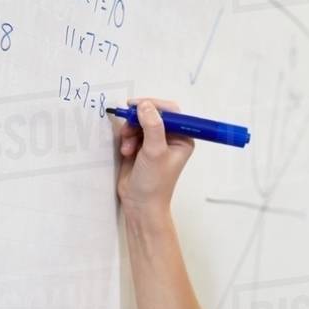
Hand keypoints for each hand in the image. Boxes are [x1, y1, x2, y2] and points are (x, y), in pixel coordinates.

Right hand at [114, 98, 194, 218]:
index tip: (136, 105)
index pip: (170, 112)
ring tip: (127, 147)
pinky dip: (127, 139)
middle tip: (127, 126)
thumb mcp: (155, 151)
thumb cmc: (154, 182)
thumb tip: (145, 105)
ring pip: (139, 123)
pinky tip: (126, 152)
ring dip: (130, 131)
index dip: (153, 105)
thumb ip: (152, 126)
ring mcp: (155, 142)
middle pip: (153, 115)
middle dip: (138, 121)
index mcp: (182, 138)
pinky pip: (132, 132)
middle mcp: (170, 138)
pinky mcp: (141, 147)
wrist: (140, 204)